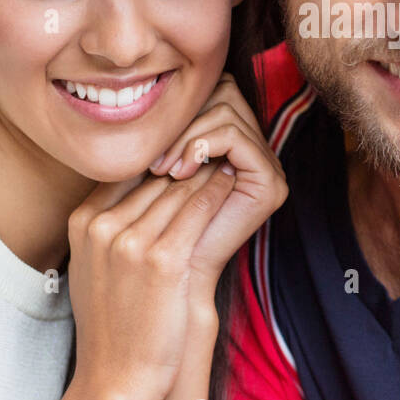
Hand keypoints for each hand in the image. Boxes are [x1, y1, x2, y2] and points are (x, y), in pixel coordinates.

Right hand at [63, 160, 237, 399]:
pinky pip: (197, 209)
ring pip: (178, 189)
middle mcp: (101, 227)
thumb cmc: (111, 325)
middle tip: (211, 147)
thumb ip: (107, 227)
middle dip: (184, 163)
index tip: (183, 154)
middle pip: (154, 177)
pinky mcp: (163, 259)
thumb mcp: (93, 267)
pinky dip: (216, 192)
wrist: (116, 378)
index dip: (159, 162)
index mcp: (81, 224)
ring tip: (225, 157)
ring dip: (204, 172)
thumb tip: (136, 194)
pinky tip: (230, 181)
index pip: (127, 173)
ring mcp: (130, 242)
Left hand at [146, 72, 287, 304]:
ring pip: (226, 105)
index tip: (141, 146)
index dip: (171, 111)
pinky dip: (204, 142)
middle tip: (154, 158)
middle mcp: (245, 158)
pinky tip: (182, 169)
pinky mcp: (271, 184)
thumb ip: (144, 152)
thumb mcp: (135, 194)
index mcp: (220, 156)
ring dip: (187, 132)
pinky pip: (237, 135)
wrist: (164, 309)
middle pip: (221, 90)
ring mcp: (261, 170)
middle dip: (180, 118)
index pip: (203, 96)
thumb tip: (128, 98)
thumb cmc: (143, 256)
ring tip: (165, 168)